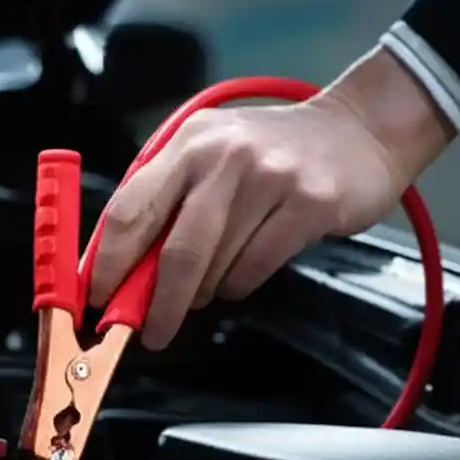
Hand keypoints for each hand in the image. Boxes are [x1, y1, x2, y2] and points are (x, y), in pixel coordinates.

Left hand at [88, 48, 454, 349]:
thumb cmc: (272, 150)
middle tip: (148, 331)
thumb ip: (166, 197)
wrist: (360, 127)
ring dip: (200, 293)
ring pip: (215, 267)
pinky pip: (254, 269)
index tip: (99, 297)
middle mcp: (223, 157)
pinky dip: (236, 286)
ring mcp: (269, 179)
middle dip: (155, 304)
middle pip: (174, 251)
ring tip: (202, 292)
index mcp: (186, 144)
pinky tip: (237, 277)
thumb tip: (120, 265)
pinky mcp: (308, 205)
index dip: (108, 263)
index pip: (129, 209)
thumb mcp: (211, 152)